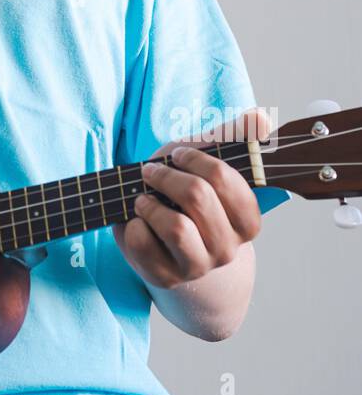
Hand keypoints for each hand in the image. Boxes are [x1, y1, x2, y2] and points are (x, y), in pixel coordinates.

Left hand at [111, 108, 270, 288]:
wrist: (165, 245)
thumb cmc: (187, 196)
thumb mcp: (207, 164)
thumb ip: (234, 137)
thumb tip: (261, 117)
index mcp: (246, 221)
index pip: (225, 179)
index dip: (194, 159)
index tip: (177, 155)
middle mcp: (227, 249)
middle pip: (198, 197)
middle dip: (166, 176)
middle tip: (152, 172)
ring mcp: (197, 266)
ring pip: (175, 226)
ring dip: (150, 203)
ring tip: (144, 199)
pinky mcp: (164, 277)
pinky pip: (143, 242)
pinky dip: (132, 224)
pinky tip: (138, 223)